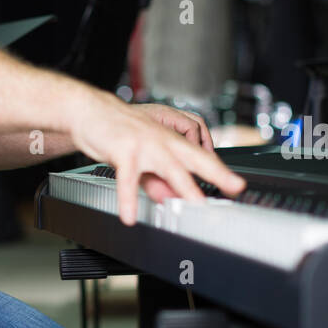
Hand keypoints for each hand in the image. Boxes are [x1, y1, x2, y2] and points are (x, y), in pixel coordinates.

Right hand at [68, 87, 245, 225]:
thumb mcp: (141, 159)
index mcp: (170, 140)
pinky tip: (129, 216)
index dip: (221, 171)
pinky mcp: (124, 150)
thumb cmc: (118, 132)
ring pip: (169, 167)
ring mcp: (145, 144)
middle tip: (234, 187)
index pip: (202, 156)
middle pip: (195, 157)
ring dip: (184, 187)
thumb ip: (156, 181)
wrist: (90, 111)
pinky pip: (128, 179)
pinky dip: (128, 199)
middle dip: (217, 173)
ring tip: (195, 206)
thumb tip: (169, 201)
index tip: (236, 186)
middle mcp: (162, 140)